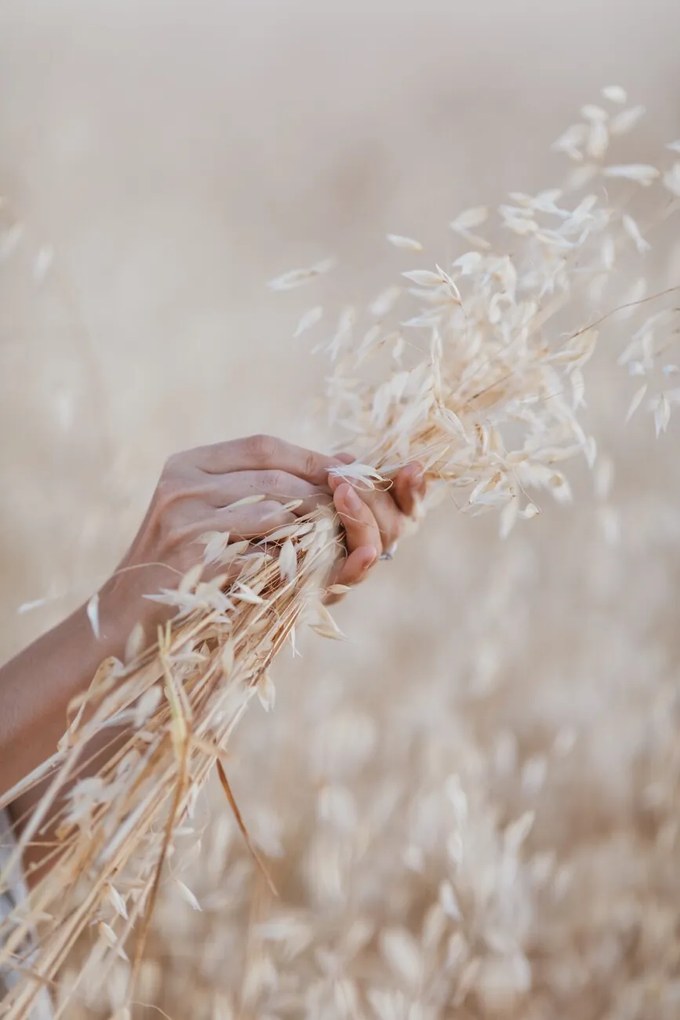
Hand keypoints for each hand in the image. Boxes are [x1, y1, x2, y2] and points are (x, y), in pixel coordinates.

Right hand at [99, 436, 424, 645]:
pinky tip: (303, 572)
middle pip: (274, 478)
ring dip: (312, 530)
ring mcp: (184, 522)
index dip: (311, 457)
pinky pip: (261, 555)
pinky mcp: (193, 562)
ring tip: (331, 543)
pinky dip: (290, 562)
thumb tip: (338, 465)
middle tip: (350, 515)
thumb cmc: (181, 564)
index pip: (263, 446)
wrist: (126, 617)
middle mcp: (182, 485)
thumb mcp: (205, 512)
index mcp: (187, 464)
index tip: (347, 471)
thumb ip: (258, 488)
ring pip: (274, 514)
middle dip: (322, 495)